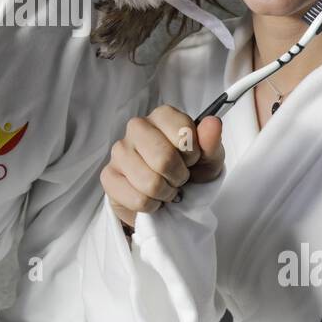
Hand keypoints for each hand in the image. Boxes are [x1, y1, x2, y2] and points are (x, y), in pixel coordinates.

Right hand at [100, 105, 224, 227]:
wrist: (168, 197)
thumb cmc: (189, 171)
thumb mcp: (209, 159)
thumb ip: (211, 142)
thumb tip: (212, 123)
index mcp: (162, 116)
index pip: (183, 134)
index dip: (193, 155)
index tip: (191, 160)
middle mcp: (137, 127)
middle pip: (163, 159)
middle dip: (178, 177)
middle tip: (178, 178)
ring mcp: (119, 151)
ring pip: (150, 183)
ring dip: (165, 194)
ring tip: (165, 188)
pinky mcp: (108, 176)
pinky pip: (137, 199)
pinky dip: (151, 206)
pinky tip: (150, 197)